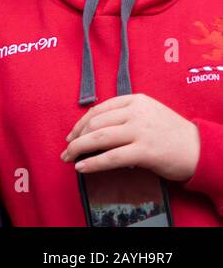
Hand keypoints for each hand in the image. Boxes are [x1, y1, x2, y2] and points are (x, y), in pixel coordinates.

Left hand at [61, 93, 200, 181]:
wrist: (201, 150)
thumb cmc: (172, 134)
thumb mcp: (148, 114)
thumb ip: (124, 116)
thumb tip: (93, 130)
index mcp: (135, 100)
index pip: (98, 110)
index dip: (80, 124)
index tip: (71, 135)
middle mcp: (136, 112)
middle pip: (95, 123)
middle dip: (76, 138)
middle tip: (67, 150)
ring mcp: (141, 131)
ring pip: (99, 138)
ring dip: (78, 149)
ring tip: (69, 158)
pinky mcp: (145, 151)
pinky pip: (112, 157)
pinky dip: (93, 163)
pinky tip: (82, 168)